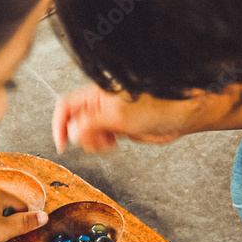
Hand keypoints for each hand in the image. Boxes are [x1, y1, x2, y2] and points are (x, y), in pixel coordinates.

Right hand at [52, 85, 200, 153]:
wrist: (181, 116)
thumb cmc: (159, 106)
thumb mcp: (119, 116)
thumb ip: (92, 123)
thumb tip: (72, 131)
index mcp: (96, 95)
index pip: (66, 107)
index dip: (59, 124)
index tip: (62, 143)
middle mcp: (100, 104)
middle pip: (75, 123)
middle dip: (82, 137)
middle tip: (97, 142)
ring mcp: (109, 116)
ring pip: (87, 134)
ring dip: (93, 143)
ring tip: (109, 143)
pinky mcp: (119, 127)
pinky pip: (101, 139)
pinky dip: (103, 146)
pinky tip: (114, 144)